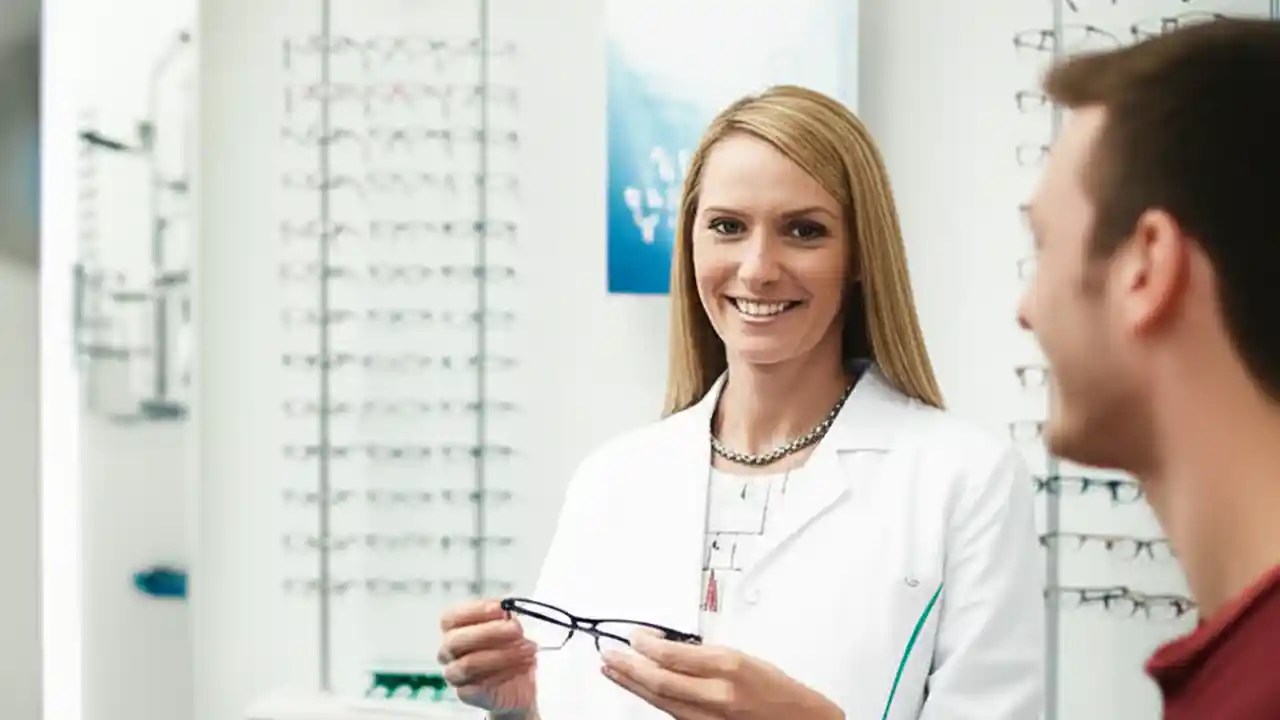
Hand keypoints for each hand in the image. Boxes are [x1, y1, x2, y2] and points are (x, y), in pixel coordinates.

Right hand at [438, 599, 538, 714]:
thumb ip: (505, 618)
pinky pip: (477, 686)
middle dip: (490, 632)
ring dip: (502, 655)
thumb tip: (509, 611)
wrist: (522, 683)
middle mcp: (449, 652)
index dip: (474, 611)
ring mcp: (455, 675)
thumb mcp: (511, 627)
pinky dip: (503, 674)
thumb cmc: (511, 648)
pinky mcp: (466, 694)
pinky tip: (522, 667)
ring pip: (468, 664)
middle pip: (457, 641)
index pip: (451, 618)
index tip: (500, 608)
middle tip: (517, 629)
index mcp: (454, 630)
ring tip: (528, 650)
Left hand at [600, 632, 842, 719]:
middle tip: (608, 653)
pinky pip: (672, 713)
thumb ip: (707, 653)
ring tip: (612, 670)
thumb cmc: (778, 690)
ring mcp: (710, 717)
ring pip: (659, 700)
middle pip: (659, 680)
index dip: (645, 645)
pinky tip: (639, 689)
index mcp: (728, 667)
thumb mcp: (744, 657)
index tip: (635, 636)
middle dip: (628, 666)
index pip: (672, 655)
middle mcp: (717, 694)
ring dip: (632, 684)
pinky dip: (651, 699)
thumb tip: (672, 647)